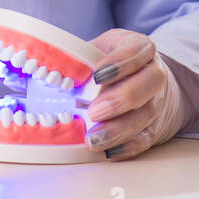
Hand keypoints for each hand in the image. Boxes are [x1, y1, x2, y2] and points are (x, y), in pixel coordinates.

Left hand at [85, 28, 184, 160]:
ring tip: (93, 139)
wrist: (148, 80)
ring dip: (118, 129)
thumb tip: (41, 63)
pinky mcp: (155, 126)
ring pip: (145, 114)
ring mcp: (157, 101)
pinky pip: (145, 138)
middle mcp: (154, 73)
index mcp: (140, 47)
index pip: (137, 50)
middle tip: (94, 111)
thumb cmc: (115, 62)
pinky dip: (126, 147)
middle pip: (148, 83)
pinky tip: (108, 151)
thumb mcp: (101, 48)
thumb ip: (79, 55)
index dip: (120, 63)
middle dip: (120, 99)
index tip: (97, 75)